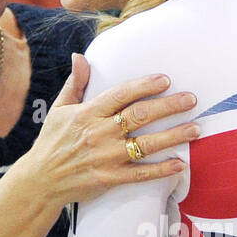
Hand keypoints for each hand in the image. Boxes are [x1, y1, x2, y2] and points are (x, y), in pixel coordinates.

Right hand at [24, 52, 198, 203]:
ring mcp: (106, 157)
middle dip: (169, 106)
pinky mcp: (110, 178)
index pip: (121, 95)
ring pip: (146, 144)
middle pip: (140, 116)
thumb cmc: (51, 142)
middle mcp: (99, 133)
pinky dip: (162, 169)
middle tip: (191, 99)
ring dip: (174, 136)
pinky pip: (141, 174)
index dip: (144, 86)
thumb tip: (79, 56)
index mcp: (87, 113)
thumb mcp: (59, 109)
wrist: (40, 180)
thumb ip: (75, 84)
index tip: (165, 80)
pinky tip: (180, 164)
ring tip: (196, 128)